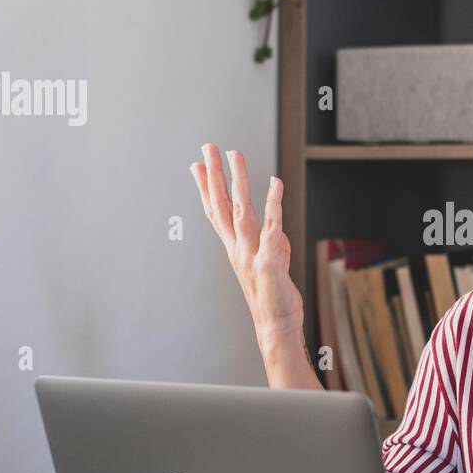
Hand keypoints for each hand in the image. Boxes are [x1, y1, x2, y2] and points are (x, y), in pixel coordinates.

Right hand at [190, 144, 303, 347]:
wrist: (275, 325)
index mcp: (234, 247)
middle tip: (206, 146)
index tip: (196, 164)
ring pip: (241, 210)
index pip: (215, 212)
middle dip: (213, 174)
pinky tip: (275, 183)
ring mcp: (251, 253)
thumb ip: (271, 243)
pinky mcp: (269, 260)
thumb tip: (274, 230)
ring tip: (233, 154)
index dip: (205, 188)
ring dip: (237, 181)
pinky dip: (272, 204)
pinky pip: (271, 227)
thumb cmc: (273, 296)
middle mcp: (237, 247)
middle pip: (221, 205)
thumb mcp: (271, 263)